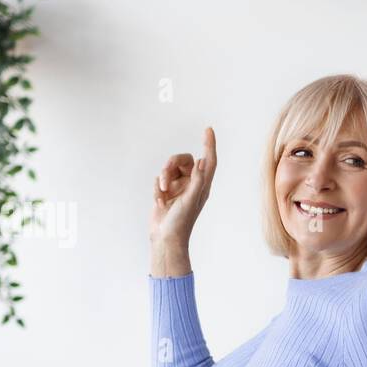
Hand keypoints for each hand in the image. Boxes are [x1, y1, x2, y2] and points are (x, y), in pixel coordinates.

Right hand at [149, 126, 217, 248]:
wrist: (165, 237)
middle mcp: (192, 184)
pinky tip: (160, 202)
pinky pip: (159, 179)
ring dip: (162, 179)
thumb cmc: (181, 222)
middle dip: (170, 166)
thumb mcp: (191, 200)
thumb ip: (197, 180)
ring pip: (168, 168)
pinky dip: (157, 189)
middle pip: (182, 160)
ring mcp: (178, 188)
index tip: (208, 129)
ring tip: (162, 194)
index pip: (208, 160)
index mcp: (202, 186)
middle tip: (165, 180)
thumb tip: (202, 162)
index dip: (209, 144)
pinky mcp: (166, 191)